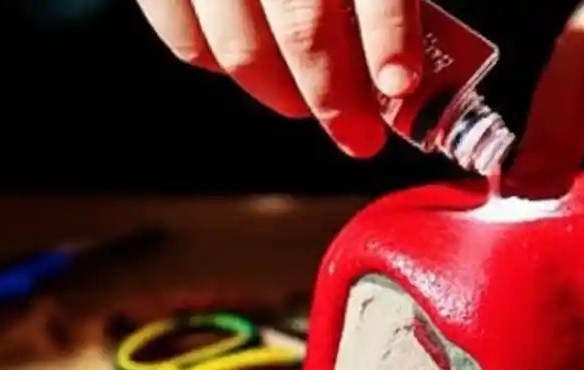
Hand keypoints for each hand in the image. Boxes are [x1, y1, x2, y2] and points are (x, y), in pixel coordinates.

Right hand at [136, 0, 423, 157]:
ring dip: (281, 92)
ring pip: (239, 45)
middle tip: (359, 131)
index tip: (400, 85)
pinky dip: (216, 62)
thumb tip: (402, 43)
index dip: (389, 37)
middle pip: (303, 24)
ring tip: (309, 105)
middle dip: (336, 95)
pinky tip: (246, 68)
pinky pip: (180, 29)